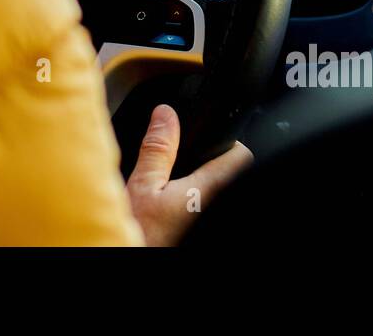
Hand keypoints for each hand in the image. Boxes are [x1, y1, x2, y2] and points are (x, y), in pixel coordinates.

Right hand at [125, 104, 253, 246]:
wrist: (131, 257)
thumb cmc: (142, 234)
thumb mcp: (142, 186)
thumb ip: (158, 150)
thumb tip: (165, 115)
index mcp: (209, 189)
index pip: (241, 156)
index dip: (228, 143)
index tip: (210, 140)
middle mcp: (215, 203)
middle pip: (228, 172)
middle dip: (206, 165)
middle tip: (183, 168)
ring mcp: (206, 217)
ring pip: (213, 189)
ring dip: (199, 186)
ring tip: (176, 190)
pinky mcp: (194, 226)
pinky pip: (201, 205)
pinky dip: (191, 202)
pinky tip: (173, 209)